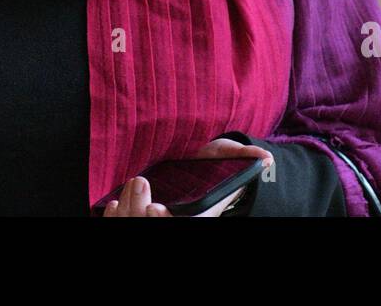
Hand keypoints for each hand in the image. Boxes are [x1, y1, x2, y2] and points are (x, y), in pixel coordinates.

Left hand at [101, 138, 273, 216]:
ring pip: (133, 222)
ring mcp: (154, 217)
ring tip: (132, 187)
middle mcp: (173, 217)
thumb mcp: (230, 158)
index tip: (156, 208)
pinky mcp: (137, 214)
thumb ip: (245, 159)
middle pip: (150, 222)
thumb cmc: (214, 164)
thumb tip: (266, 158)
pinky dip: (116, 214)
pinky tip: (115, 204)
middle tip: (140, 185)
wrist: (195, 167)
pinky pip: (121, 222)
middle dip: (140, 208)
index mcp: (195, 213)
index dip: (163, 220)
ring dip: (128, 208)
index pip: (176, 223)